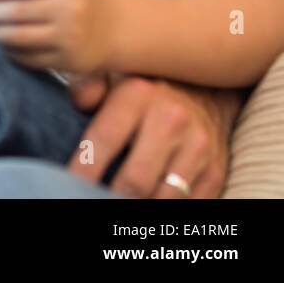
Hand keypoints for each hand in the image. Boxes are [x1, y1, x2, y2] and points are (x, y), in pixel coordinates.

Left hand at [66, 72, 233, 197]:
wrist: (206, 87)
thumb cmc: (143, 85)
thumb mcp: (112, 73)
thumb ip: (87, 86)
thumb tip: (80, 103)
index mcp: (138, 94)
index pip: (104, 140)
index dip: (83, 170)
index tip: (67, 185)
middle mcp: (171, 120)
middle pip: (135, 181)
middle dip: (109, 197)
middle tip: (90, 200)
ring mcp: (197, 146)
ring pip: (162, 199)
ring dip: (137, 207)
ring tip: (115, 203)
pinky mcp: (215, 169)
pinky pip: (191, 204)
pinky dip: (167, 210)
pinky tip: (147, 206)